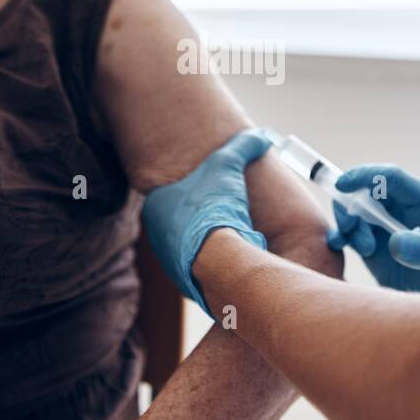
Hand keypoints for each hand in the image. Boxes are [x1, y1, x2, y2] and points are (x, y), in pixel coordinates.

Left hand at [142, 130, 272, 315]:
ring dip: (211, 244)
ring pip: (193, 248)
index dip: (200, 191)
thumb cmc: (215, 208)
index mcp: (155, 207)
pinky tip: (235, 258)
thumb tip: (263, 134)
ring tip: (235, 236)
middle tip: (230, 214)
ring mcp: (170, 263)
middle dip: (206, 219)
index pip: (174, 195)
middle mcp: (156, 236)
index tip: (218, 191)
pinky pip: (204, 271)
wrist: (218, 258)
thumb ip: (243, 146)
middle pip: (184, 223)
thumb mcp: (229, 165)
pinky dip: (218, 264)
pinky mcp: (188, 285)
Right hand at [326, 165, 419, 294]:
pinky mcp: (374, 249)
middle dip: (353, 204)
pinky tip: (337, 246)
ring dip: (350, 225)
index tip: (343, 185)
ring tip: (365, 250)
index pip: (393, 178)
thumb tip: (395, 241)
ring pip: (356, 212)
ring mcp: (387, 229)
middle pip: (368, 191)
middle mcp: (405, 212)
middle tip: (350, 228)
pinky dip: (339, 235)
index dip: (366, 176)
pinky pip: (349, 233)